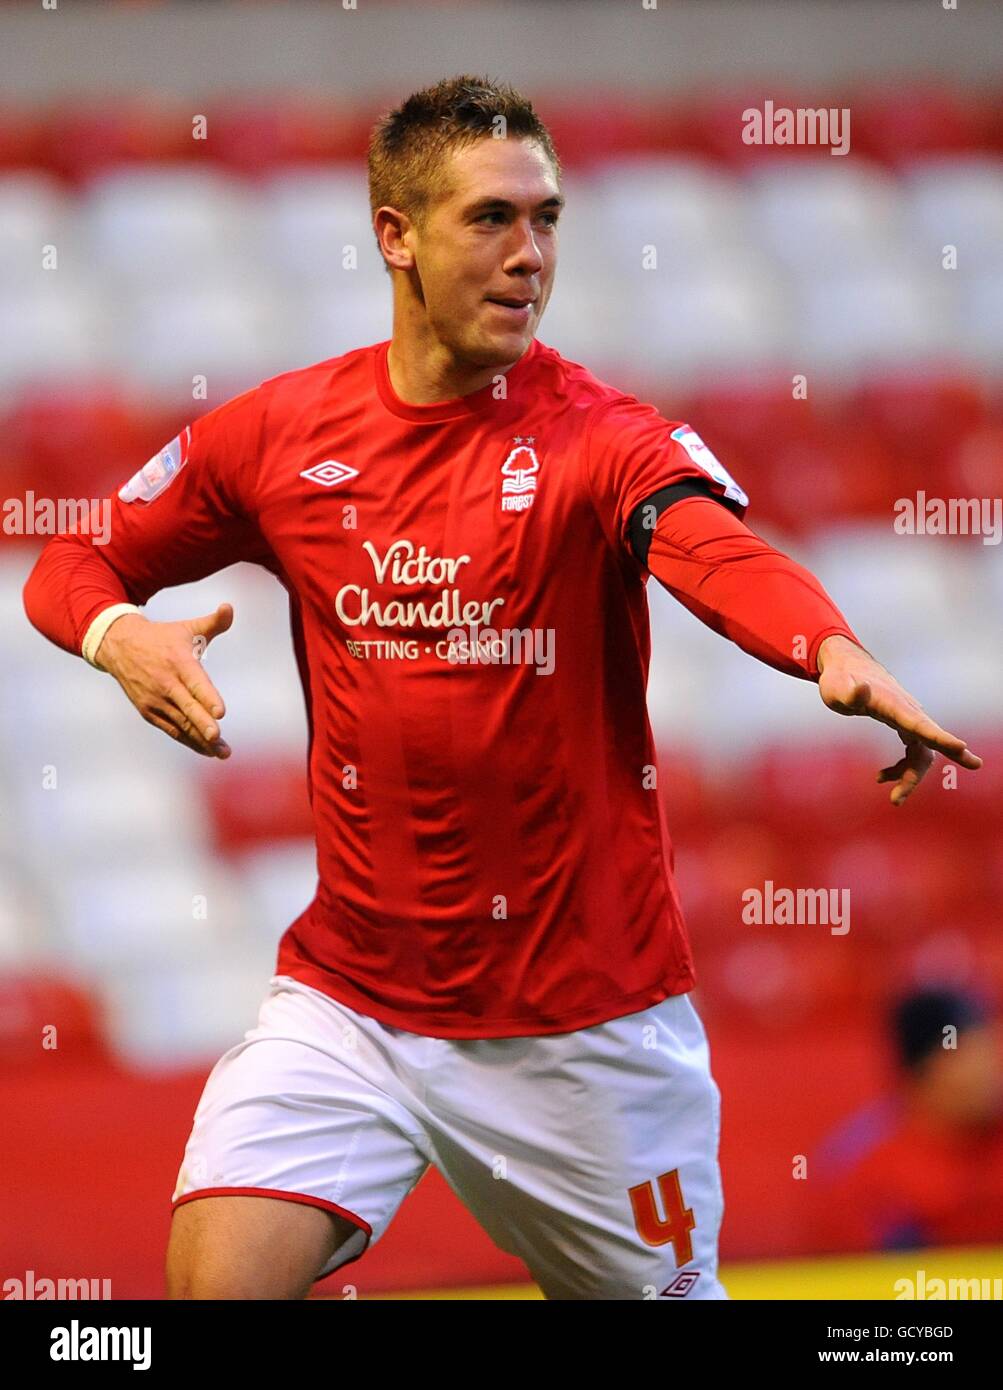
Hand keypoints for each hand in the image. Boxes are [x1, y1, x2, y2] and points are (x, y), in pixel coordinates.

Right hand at [95, 602, 233, 758]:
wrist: (119, 647)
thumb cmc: (162, 638)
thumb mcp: (186, 628)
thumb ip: (213, 622)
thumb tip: (230, 607)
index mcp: (178, 662)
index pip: (195, 682)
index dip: (207, 697)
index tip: (220, 712)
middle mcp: (166, 683)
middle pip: (187, 707)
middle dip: (202, 723)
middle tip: (217, 737)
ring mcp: (155, 700)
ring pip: (181, 724)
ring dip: (202, 740)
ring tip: (222, 753)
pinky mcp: (149, 712)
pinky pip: (172, 730)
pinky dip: (189, 741)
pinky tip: (208, 751)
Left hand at [816, 635, 981, 805]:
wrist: (846, 668)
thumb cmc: (839, 680)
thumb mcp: (837, 687)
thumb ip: (849, 692)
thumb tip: (861, 690)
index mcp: (894, 705)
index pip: (920, 724)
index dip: (941, 737)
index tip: (961, 747)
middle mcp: (907, 712)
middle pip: (929, 741)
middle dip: (944, 757)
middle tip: (964, 769)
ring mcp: (908, 718)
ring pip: (922, 752)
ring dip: (911, 776)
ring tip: (894, 799)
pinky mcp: (903, 724)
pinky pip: (913, 751)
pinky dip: (902, 768)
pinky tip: (881, 777)